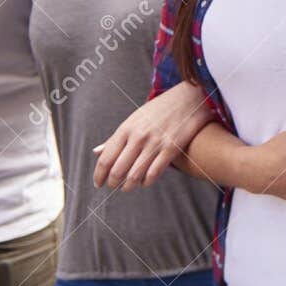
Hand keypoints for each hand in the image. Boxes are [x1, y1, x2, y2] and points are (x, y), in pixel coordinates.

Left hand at [94, 81, 214, 189]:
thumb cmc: (159, 110)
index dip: (99, 175)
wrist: (189, 98)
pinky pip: (154, 173)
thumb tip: (96, 152)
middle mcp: (138, 136)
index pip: (106, 159)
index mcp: (126, 129)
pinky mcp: (172, 148)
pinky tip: (145, 182)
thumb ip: (116, 137)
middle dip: (113, 183)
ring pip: (135, 175)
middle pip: (118, 170)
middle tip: (113, 186)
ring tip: (127, 187)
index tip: (98, 183)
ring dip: (129, 186)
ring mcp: (155, 142)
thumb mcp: (134, 120)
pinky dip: (146, 182)